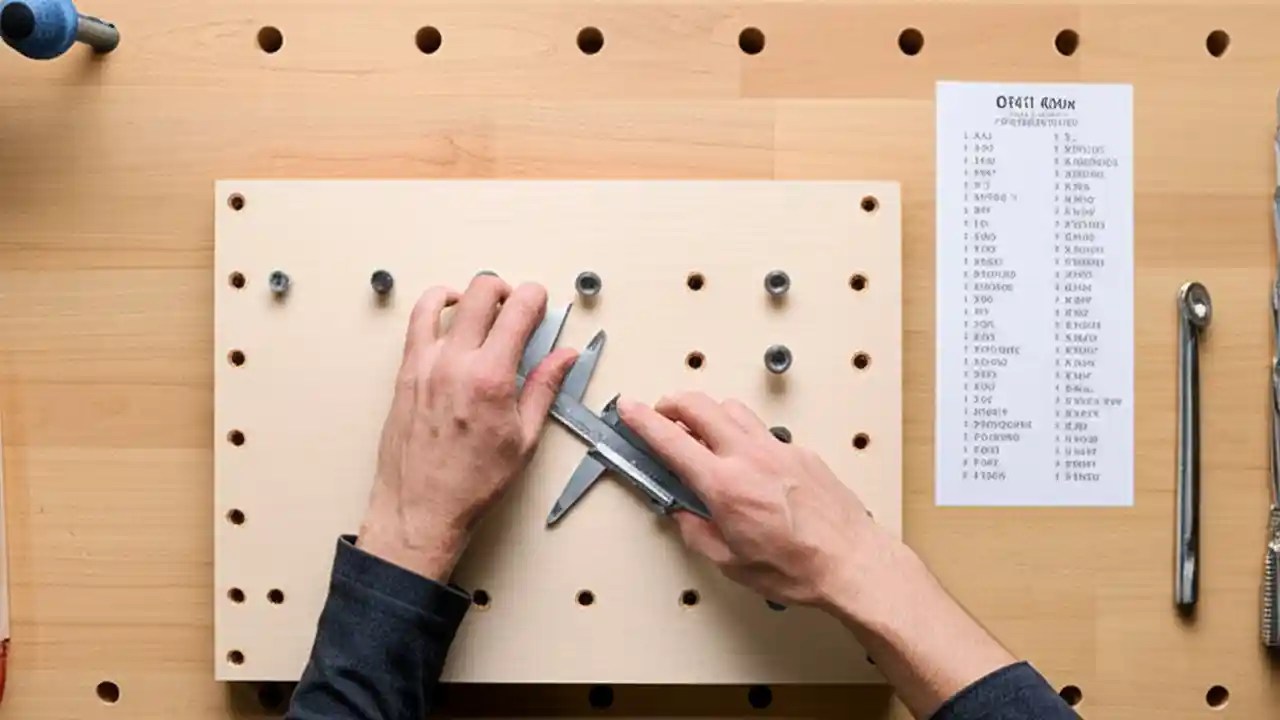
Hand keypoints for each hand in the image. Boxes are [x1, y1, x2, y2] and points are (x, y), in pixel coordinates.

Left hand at [358, 277, 576, 581]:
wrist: (421, 508)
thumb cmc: (470, 484)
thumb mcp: (524, 439)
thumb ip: (544, 388)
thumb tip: (564, 358)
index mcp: (491, 378)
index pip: (519, 311)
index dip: (536, 297)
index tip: (542, 301)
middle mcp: (455, 362)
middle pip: (482, 292)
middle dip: (507, 289)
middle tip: (517, 306)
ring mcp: (424, 364)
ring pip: (444, 299)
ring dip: (469, 293)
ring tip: (483, 308)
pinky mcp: (405, 372)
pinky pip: (417, 322)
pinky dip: (435, 308)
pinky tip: (449, 317)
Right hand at [618, 392, 885, 609]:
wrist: (852, 563)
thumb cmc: (799, 568)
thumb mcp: (730, 562)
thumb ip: (697, 532)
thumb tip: (681, 514)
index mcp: (725, 486)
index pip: (672, 440)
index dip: (643, 420)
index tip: (629, 408)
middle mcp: (750, 457)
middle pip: (700, 406)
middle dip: (672, 403)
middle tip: (661, 415)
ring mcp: (778, 449)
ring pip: (732, 408)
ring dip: (708, 413)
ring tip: (700, 434)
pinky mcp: (800, 451)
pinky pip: (761, 429)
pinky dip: (742, 433)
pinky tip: (743, 459)